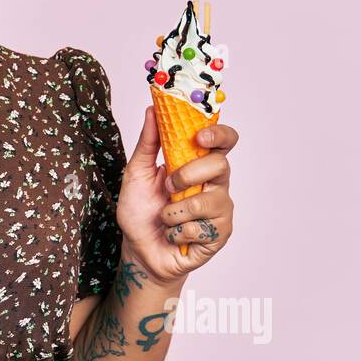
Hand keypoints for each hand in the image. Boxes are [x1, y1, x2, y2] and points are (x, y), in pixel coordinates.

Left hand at [114, 106, 236, 285]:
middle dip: (188, 175)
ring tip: (165, 217)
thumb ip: (147, 143)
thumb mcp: (136, 173)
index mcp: (198, 164)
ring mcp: (220, 209)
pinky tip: (174, 235)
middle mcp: (215, 183)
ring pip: (209, 200)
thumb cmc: (140, 212)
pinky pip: (201, 227)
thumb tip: (152, 110)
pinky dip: (177, 232)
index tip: (199, 137)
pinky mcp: (219, 234)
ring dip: (175, 211)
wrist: (138, 250)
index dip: (219, 134)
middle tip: (169, 186)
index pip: (224, 141)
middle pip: (221, 165)